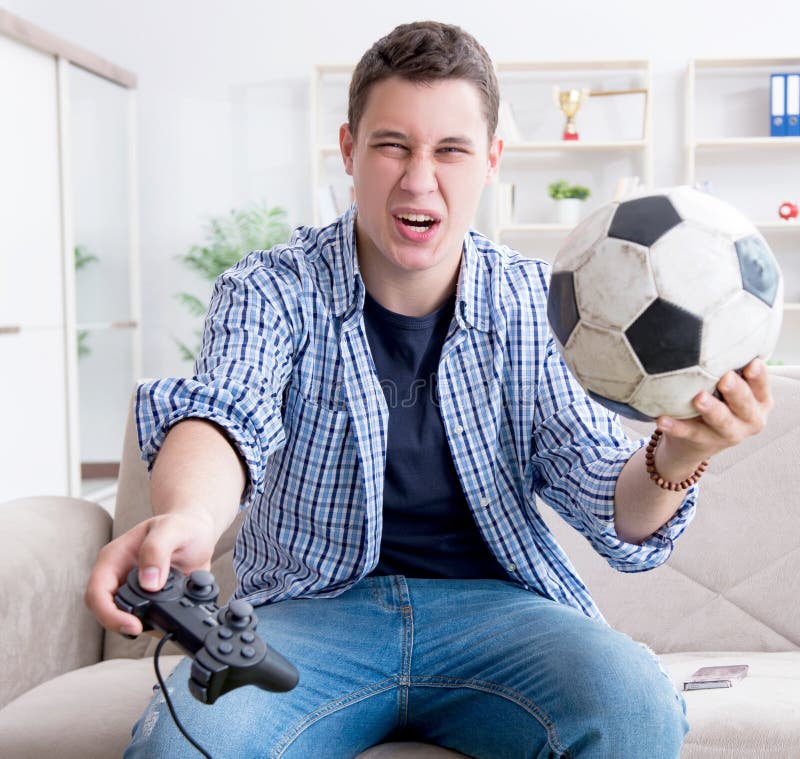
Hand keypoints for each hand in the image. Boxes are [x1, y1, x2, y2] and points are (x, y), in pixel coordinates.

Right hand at [84, 512, 217, 635]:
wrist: (198, 532)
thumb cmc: (181, 525)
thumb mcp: (171, 530)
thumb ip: (156, 550)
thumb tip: (149, 583)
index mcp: (114, 559)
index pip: (97, 593)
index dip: (109, 614)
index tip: (132, 625)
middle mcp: (120, 577)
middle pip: (107, 611)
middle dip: (123, 624)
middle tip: (147, 628)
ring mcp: (135, 591)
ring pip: (127, 619)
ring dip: (146, 624)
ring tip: (169, 618)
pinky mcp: (152, 601)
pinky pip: (150, 620)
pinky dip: (162, 622)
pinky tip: (177, 615)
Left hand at [655, 358, 772, 469]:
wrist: (700, 440)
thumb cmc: (719, 399)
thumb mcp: (732, 386)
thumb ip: (730, 367)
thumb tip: (713, 337)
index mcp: (759, 400)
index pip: (761, 385)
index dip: (758, 376)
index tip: (752, 363)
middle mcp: (750, 418)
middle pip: (744, 404)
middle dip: (736, 391)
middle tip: (725, 378)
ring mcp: (729, 433)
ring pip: (721, 422)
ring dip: (711, 410)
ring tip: (698, 399)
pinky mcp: (704, 442)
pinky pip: (688, 433)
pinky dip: (675, 427)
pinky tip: (662, 420)